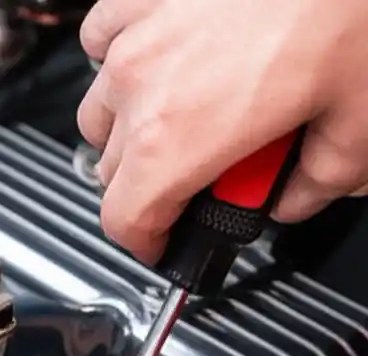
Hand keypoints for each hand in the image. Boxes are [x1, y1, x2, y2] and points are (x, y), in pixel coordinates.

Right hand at [77, 0, 367, 263]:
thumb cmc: (350, 11)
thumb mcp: (361, 126)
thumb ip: (317, 183)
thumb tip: (292, 195)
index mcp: (177, 138)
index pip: (125, 221)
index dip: (148, 245)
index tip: (167, 243)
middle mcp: (138, 86)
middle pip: (110, 169)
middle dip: (153, 184)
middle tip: (217, 171)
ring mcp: (131, 35)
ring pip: (99, 109)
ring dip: (134, 125)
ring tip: (195, 109)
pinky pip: (102, 41)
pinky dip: (122, 60)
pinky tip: (167, 56)